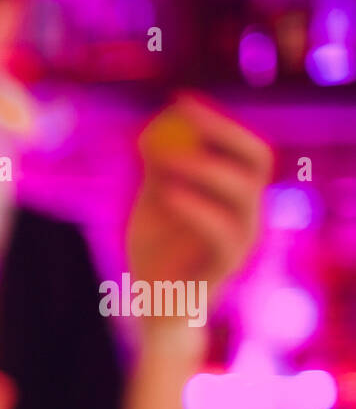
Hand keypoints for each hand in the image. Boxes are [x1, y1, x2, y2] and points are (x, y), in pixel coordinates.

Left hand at [127, 95, 271, 302]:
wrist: (152, 309)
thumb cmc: (155, 256)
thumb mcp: (151, 206)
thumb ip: (158, 172)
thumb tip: (155, 127)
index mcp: (235, 193)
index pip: (242, 145)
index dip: (215, 118)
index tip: (179, 99)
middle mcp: (249, 211)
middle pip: (256, 159)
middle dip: (221, 130)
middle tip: (182, 115)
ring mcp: (242, 240)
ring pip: (243, 193)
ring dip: (205, 168)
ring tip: (166, 158)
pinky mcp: (226, 267)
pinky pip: (221, 233)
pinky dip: (196, 207)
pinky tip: (168, 193)